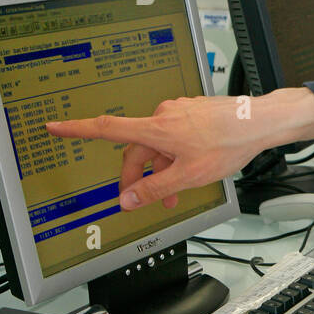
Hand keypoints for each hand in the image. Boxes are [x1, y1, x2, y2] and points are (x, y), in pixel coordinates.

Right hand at [46, 88, 313, 210]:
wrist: (260, 122)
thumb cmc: (229, 143)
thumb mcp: (188, 176)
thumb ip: (155, 190)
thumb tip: (128, 200)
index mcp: (155, 128)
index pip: (105, 129)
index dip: (76, 130)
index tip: (53, 127)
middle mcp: (163, 115)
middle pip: (137, 149)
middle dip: (141, 177)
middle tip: (147, 200)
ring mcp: (179, 112)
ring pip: (159, 146)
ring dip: (163, 169)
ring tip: (178, 193)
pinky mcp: (193, 112)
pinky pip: (175, 137)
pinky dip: (177, 155)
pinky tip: (193, 169)